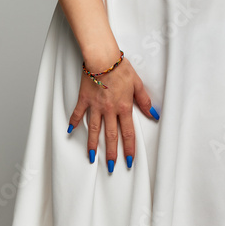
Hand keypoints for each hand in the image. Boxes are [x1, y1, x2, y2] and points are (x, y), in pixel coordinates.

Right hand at [67, 56, 158, 171]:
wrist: (103, 58)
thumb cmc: (121, 68)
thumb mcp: (138, 84)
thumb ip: (145, 101)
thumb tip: (154, 114)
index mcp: (124, 107)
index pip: (128, 133)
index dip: (129, 149)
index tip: (129, 161)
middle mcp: (109, 110)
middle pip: (111, 136)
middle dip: (111, 154)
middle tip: (111, 167)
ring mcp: (95, 106)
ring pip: (94, 130)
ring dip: (93, 145)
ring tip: (92, 158)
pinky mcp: (84, 99)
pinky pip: (78, 113)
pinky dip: (74, 122)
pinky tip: (70, 131)